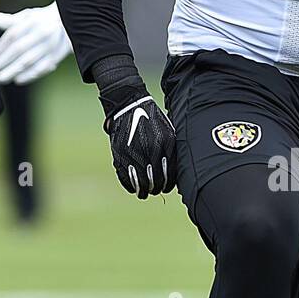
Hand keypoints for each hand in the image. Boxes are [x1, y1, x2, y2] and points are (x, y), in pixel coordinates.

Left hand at [0, 2, 71, 84]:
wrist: (68, 24)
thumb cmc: (41, 21)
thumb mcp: (27, 16)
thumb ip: (9, 20)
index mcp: (32, 20)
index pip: (13, 34)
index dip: (2, 46)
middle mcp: (42, 32)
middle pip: (19, 48)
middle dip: (4, 61)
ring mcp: (51, 45)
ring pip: (29, 60)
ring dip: (14, 71)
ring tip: (2, 78)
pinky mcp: (57, 56)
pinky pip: (42, 68)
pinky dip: (29, 75)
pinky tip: (18, 80)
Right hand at [94, 56, 176, 198]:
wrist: (129, 105)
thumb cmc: (151, 118)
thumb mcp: (167, 131)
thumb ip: (172, 149)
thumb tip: (177, 171)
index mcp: (165, 144)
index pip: (170, 174)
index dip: (168, 184)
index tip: (166, 187)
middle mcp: (151, 150)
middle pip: (156, 180)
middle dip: (155, 188)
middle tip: (154, 190)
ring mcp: (135, 153)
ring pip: (142, 182)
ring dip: (143, 190)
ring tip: (143, 192)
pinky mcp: (121, 154)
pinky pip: (126, 177)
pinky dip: (130, 185)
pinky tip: (133, 186)